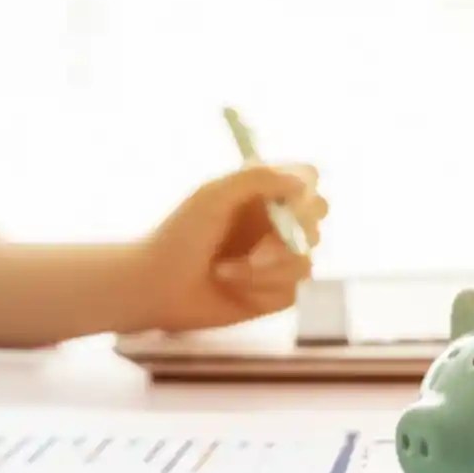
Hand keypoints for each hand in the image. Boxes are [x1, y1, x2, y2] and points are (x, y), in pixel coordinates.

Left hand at [139, 163, 326, 331]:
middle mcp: (276, 223)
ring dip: (263, 270)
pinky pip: (292, 292)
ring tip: (223, 271)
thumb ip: (256, 179)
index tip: (289, 202)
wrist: (157, 287)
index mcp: (262, 193)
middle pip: (316, 220)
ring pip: (305, 261)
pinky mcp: (276, 294)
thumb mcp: (212, 196)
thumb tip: (302, 183)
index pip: (308, 180)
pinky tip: (231, 288)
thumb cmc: (179, 236)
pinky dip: (259, 290)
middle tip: (259, 249)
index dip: (306, 191)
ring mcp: (278, 260)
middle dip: (290, 237)